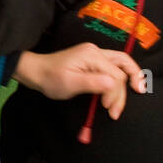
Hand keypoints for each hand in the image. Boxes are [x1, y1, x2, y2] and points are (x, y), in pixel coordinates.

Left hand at [15, 44, 144, 119]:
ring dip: (126, 83)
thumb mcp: (69, 83)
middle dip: (125, 89)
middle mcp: (97, 51)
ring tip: (120, 103)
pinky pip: (113, 68)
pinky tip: (119, 91)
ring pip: (121, 66)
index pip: (116, 75)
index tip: (107, 109)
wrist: (36, 72)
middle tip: (117, 111)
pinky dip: (119, 80)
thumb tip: (113, 84)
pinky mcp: (93, 60)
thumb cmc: (50, 79)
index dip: (115, 94)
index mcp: (92, 55)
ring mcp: (95, 54)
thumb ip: (92, 83)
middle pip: (124, 67)